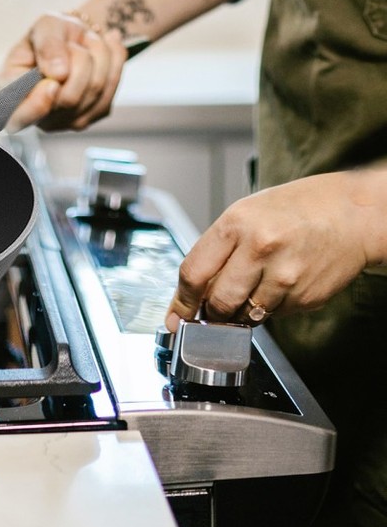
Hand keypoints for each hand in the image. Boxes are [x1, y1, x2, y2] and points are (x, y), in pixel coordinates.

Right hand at [0, 12, 127, 131]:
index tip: (52, 85)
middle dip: (80, 58)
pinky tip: (106, 48)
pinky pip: (110, 92)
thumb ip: (48, 45)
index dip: (36, 105)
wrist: (76, 38)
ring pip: (95, 91)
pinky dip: (114, 63)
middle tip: (76, 41)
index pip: (18, 114)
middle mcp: (33, 114)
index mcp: (10, 90)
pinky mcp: (88, 118)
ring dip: (99, 56)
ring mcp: (61, 121)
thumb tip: (58, 73)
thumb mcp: (46, 26)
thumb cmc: (54, 33)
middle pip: (68, 98)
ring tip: (88, 41)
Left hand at [164, 172, 381, 331]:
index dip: (181, 301)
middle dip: (211, 312)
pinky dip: (269, 308)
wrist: (351, 213)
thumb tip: (192, 291)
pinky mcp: (305, 296)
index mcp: (236, 224)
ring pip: (245, 314)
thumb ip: (217, 250)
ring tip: (253, 289)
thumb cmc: (294, 209)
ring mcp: (285, 275)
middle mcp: (259, 248)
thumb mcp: (245, 214)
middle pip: (218, 301)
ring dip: (240, 313)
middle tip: (214, 309)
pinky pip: (274, 315)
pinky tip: (280, 284)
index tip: (176, 317)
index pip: (194, 272)